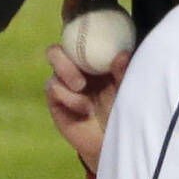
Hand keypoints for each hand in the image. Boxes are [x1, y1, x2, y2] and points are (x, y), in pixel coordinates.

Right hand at [44, 44, 131, 173]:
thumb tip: (122, 54)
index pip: (80, 40)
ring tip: (86, 99)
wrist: (109, 141)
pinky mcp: (56, 98)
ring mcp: (64, 82)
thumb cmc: (120, 112)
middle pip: (58, 49)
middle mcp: (75, 68)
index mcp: (93, 60)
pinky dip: (70, 98)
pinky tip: (84, 110)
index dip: (81, 37)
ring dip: (69, 77)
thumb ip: (122, 73)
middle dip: (66, 59)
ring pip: (55, 67)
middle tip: (82, 80)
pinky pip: (54, 88)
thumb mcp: (125, 92)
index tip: (94, 45)